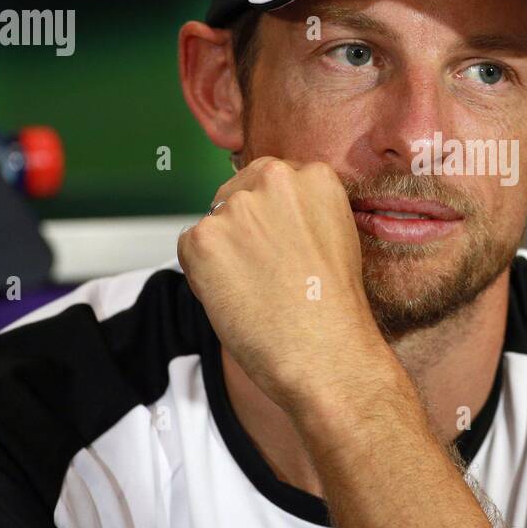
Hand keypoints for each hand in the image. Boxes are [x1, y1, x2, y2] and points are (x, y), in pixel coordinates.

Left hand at [177, 156, 391, 408]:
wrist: (325, 352)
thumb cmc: (336, 308)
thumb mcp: (337, 236)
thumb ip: (302, 212)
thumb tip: (264, 216)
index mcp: (314, 175)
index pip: (273, 179)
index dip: (271, 215)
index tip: (279, 241)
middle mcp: (273, 179)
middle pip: (239, 193)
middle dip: (244, 226)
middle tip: (263, 269)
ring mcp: (235, 207)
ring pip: (214, 223)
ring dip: (224, 251)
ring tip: (254, 288)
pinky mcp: (202, 238)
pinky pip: (190, 249)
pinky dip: (203, 274)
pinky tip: (235, 297)